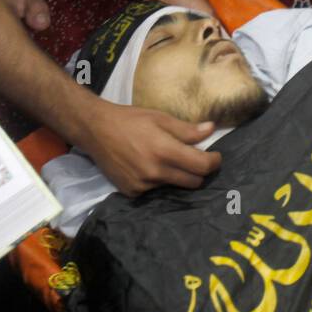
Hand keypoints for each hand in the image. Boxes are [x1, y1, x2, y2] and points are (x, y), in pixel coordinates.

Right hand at [83, 102, 220, 195]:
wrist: (96, 130)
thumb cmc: (130, 120)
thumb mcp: (160, 118)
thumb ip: (187, 129)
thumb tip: (211, 129)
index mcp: (164, 151)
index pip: (201, 166)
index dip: (214, 162)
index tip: (215, 156)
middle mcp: (155, 172)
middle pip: (193, 182)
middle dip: (199, 172)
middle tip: (196, 159)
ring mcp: (142, 185)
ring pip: (174, 186)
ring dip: (177, 176)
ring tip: (166, 159)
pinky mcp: (132, 192)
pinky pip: (155, 190)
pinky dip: (158, 180)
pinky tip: (148, 166)